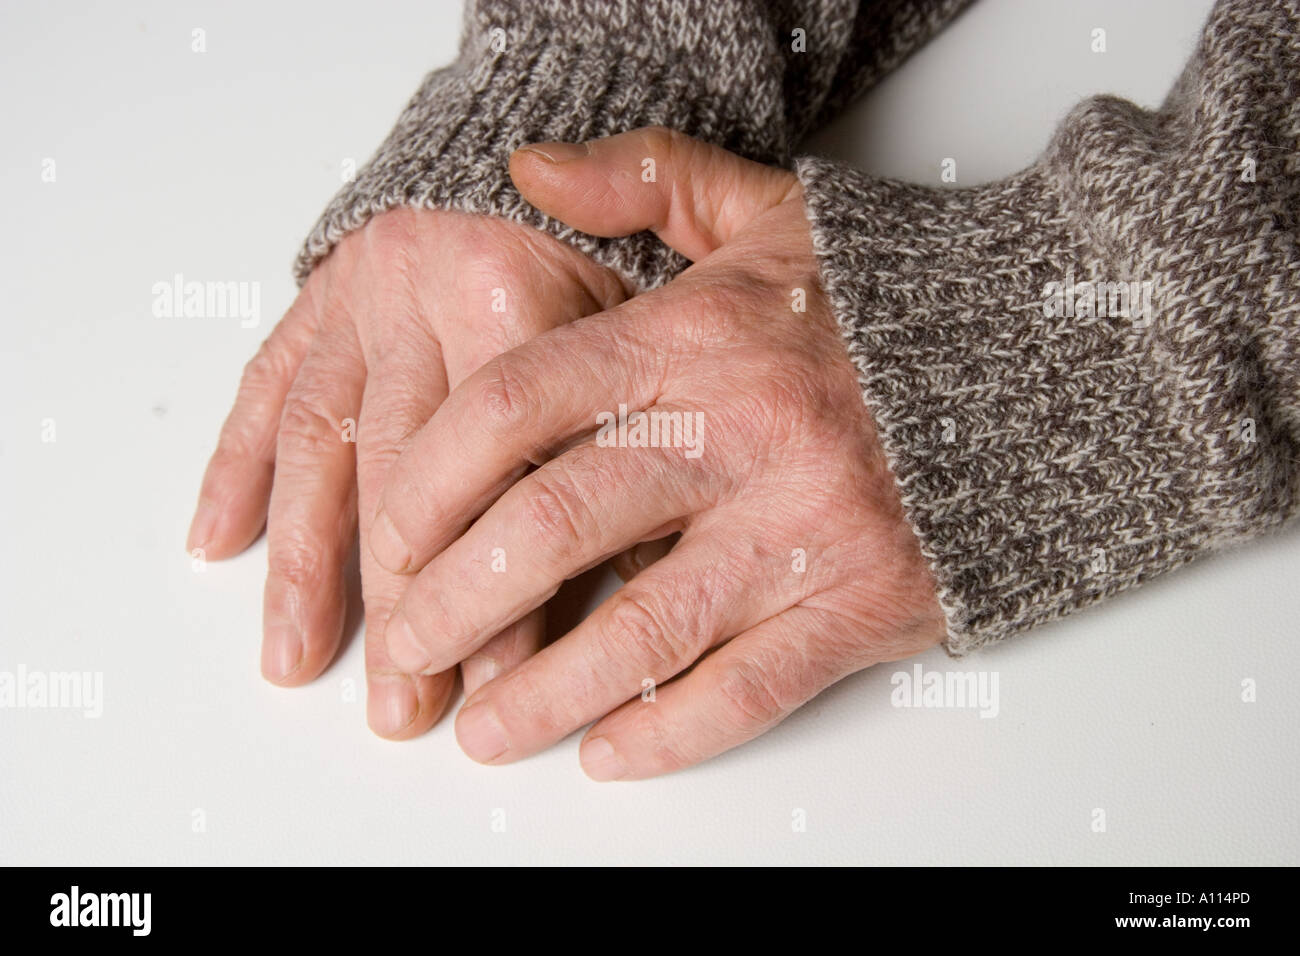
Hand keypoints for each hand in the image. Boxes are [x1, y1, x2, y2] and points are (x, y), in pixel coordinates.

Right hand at [186, 206, 626, 736]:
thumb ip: (636, 422)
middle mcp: (426, 293)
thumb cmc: (603, 239)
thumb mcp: (655, 305)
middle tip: (401, 704)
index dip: (505, 581)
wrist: (527, 139)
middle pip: (407, 471)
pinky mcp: (317, 296)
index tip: (502, 677)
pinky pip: (265, 385)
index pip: (507, 469)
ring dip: (304, 560)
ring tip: (295, 659)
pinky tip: (215, 541)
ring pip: (323, 442)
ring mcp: (361, 297)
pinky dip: (234, 465)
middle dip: (402, 598)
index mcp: (519, 295)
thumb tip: (637, 567)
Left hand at [371, 128, 946, 777]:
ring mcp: (805, 526)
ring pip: (641, 631)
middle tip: (412, 648)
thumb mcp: (760, 213)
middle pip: (556, 527)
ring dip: (543, 695)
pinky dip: (667, 732)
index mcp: (696, 338)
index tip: (392, 536)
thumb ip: (641, 177)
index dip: (430, 481)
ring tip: (484, 735)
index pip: (517, 404)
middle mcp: (743, 432)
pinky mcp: (864, 602)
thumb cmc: (880, 305)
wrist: (1038, 367)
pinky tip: (608, 754)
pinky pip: (747, 689)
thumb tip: (527, 167)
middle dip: (458, 603)